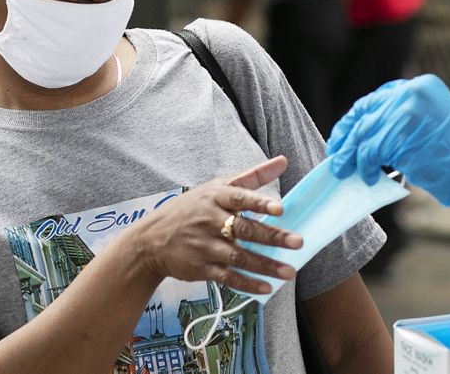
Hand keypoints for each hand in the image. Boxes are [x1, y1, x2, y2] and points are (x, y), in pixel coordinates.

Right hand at [128, 156, 303, 295]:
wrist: (151, 239)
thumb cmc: (192, 208)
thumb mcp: (217, 187)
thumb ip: (253, 177)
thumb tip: (283, 161)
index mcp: (215, 197)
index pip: (239, 198)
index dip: (259, 203)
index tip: (280, 209)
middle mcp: (209, 220)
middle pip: (244, 229)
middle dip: (272, 237)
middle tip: (298, 242)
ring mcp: (204, 246)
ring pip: (239, 256)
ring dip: (265, 265)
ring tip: (289, 271)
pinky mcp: (201, 268)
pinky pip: (227, 277)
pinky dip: (247, 283)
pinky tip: (266, 287)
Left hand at [327, 75, 449, 229]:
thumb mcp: (430, 124)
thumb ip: (402, 121)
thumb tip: (367, 136)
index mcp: (420, 86)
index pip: (377, 99)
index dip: (358, 118)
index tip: (345, 134)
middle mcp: (411, 91)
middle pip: (365, 111)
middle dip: (347, 134)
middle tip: (337, 153)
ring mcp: (406, 110)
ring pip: (364, 132)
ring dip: (352, 154)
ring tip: (346, 170)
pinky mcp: (400, 133)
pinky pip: (370, 150)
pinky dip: (364, 165)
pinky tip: (368, 177)